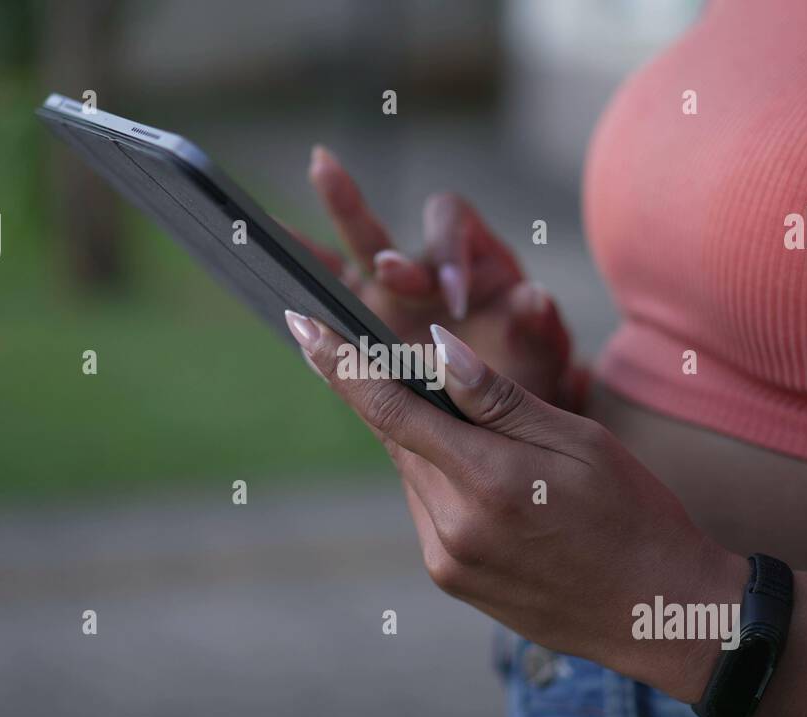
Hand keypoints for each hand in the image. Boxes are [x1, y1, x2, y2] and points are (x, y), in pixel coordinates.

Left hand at [285, 310, 745, 701]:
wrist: (658, 611)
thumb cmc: (633, 513)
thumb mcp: (578, 439)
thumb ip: (497, 397)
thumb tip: (435, 348)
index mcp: (487, 480)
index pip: (389, 408)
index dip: (338, 363)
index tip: (301, 326)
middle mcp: (454, 525)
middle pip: (399, 439)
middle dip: (407, 401)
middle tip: (440, 382)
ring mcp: (448, 559)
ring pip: (413, 475)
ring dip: (432, 447)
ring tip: (501, 453)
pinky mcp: (451, 580)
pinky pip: (428, 511)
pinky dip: (445, 484)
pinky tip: (499, 491)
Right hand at [291, 145, 574, 406]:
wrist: (513, 405)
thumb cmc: (530, 362)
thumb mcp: (540, 345)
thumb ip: (536, 321)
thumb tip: (535, 298)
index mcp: (468, 250)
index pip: (448, 224)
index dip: (447, 255)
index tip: (454, 299)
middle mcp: (418, 262)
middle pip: (378, 226)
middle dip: (356, 220)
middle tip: (378, 266)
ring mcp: (381, 292)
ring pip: (335, 256)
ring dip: (302, 245)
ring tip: (266, 230)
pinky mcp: (360, 322)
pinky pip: (323, 298)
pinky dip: (301, 294)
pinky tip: (273, 294)